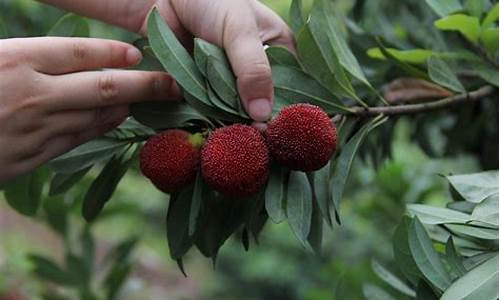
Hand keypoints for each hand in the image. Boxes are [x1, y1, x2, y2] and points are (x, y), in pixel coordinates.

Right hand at [0, 37, 179, 181]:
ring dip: (129, 108)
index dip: (113, 53)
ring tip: (155, 102)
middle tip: (174, 85)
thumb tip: (77, 60)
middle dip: (145, 85)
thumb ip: (34, 59)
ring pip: (96, 116)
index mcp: (18, 61)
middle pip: (102, 87)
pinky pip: (78, 139)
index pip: (80, 53)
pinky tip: (120, 119)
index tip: (137, 55)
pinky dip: (103, 127)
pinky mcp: (32, 157)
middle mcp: (34, 95)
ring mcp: (36, 129)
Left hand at [146, 0, 294, 121]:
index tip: (274, 129)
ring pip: (235, 109)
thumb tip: (263, 114)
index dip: (283, 108)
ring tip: (232, 135)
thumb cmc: (211, 0)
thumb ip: (253, 69)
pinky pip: (210, 108)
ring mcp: (228, 79)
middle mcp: (255, 68)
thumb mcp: (241, 29)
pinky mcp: (203, 86)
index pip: (288, 86)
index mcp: (277, 48)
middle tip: (252, 136)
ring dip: (231, 120)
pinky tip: (212, 128)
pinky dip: (208, 117)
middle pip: (261, 103)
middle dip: (255, 119)